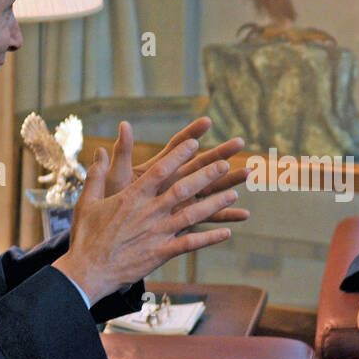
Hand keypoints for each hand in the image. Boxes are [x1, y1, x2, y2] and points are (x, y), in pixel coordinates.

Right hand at [51, 140, 238, 300]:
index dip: (179, 155)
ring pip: (192, 215)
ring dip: (214, 204)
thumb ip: (97, 174)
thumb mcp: (88, 201)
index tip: (195, 143)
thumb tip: (99, 150)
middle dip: (205, 175)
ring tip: (234, 194)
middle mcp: (148, 212)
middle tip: (225, 163)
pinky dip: (209, 238)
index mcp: (132, 196)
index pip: (160, 170)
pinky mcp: (161, 253)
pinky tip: (226, 233)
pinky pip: (190, 244)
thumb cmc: (86, 235)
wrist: (87, 271)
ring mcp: (157, 233)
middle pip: (183, 189)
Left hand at [106, 118, 249, 222]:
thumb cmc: (109, 206)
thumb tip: (124, 124)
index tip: (207, 121)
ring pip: (209, 190)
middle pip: (199, 165)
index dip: (191, 134)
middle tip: (239, 142)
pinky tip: (243, 215)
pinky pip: (208, 218)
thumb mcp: (116, 178)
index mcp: (157, 171)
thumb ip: (122, 153)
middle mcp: (172, 184)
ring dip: (229, 182)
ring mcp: (180, 203)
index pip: (176, 148)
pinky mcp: (183, 222)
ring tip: (249, 173)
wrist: (110, 236)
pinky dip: (226, 216)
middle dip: (220, 154)